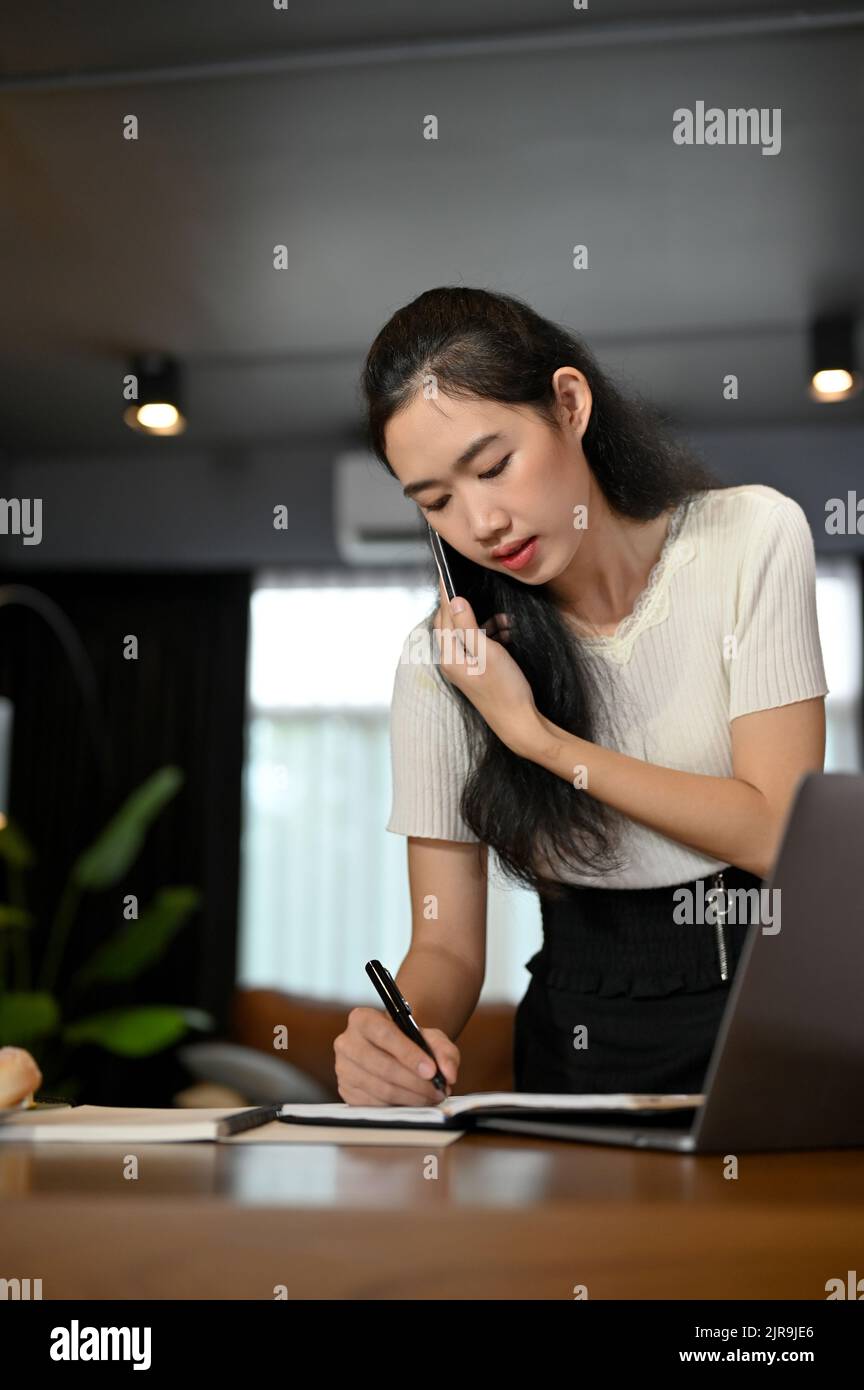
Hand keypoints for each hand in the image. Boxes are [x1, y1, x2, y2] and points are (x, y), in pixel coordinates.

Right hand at [334, 1008, 459, 1105]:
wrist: (393, 1050)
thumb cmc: (410, 1041)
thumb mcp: (430, 1037)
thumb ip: (444, 1051)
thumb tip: (449, 1074)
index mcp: (362, 1018)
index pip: (385, 1036)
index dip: (409, 1055)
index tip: (431, 1071)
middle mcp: (346, 1042)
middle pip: (383, 1066)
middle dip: (415, 1082)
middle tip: (438, 1090)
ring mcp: (343, 1069)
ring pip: (381, 1089)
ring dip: (412, 1097)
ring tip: (432, 1097)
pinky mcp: (346, 1091)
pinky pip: (375, 1105)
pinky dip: (399, 1106)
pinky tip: (414, 1102)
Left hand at [432, 575, 538, 752]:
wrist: (519, 723)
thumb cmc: (505, 688)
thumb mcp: (487, 652)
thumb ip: (468, 626)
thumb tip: (454, 601)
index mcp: (449, 655)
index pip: (443, 616)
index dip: (446, 593)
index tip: (447, 571)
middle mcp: (451, 661)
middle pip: (452, 623)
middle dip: (467, 606)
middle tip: (476, 587)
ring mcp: (462, 668)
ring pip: (468, 633)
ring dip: (485, 623)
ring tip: (505, 621)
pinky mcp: (475, 671)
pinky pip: (478, 645)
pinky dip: (490, 636)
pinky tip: (506, 633)